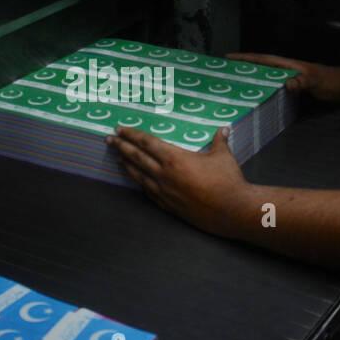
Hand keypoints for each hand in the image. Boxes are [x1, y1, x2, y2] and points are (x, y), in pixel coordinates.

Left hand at [106, 125, 248, 235]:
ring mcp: (164, 191)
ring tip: (117, 159)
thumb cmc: (227, 180)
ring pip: (138, 176)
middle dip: (121, 147)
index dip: (131, 134)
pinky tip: (135, 180)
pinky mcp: (168, 205)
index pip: (146, 142)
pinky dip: (139, 183)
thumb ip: (219, 140)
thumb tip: (223, 129)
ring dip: (126, 165)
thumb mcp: (223, 155)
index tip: (119, 129)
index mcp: (174, 158)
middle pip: (136, 157)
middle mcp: (164, 174)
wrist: (231, 210)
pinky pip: (148, 191)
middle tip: (108, 140)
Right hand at [225, 52, 339, 100]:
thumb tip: (287, 83)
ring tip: (235, 86)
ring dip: (252, 79)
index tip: (228, 57)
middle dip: (243, 67)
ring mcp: (291, 78)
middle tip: (225, 73)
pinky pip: (274, 87)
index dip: (246, 58)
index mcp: (289, 65)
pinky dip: (264, 89)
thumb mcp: (317, 81)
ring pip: (266, 77)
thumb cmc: (333, 81)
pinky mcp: (296, 87)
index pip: (263, 59)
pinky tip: (258, 97)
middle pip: (260, 67)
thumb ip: (304, 81)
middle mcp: (287, 70)